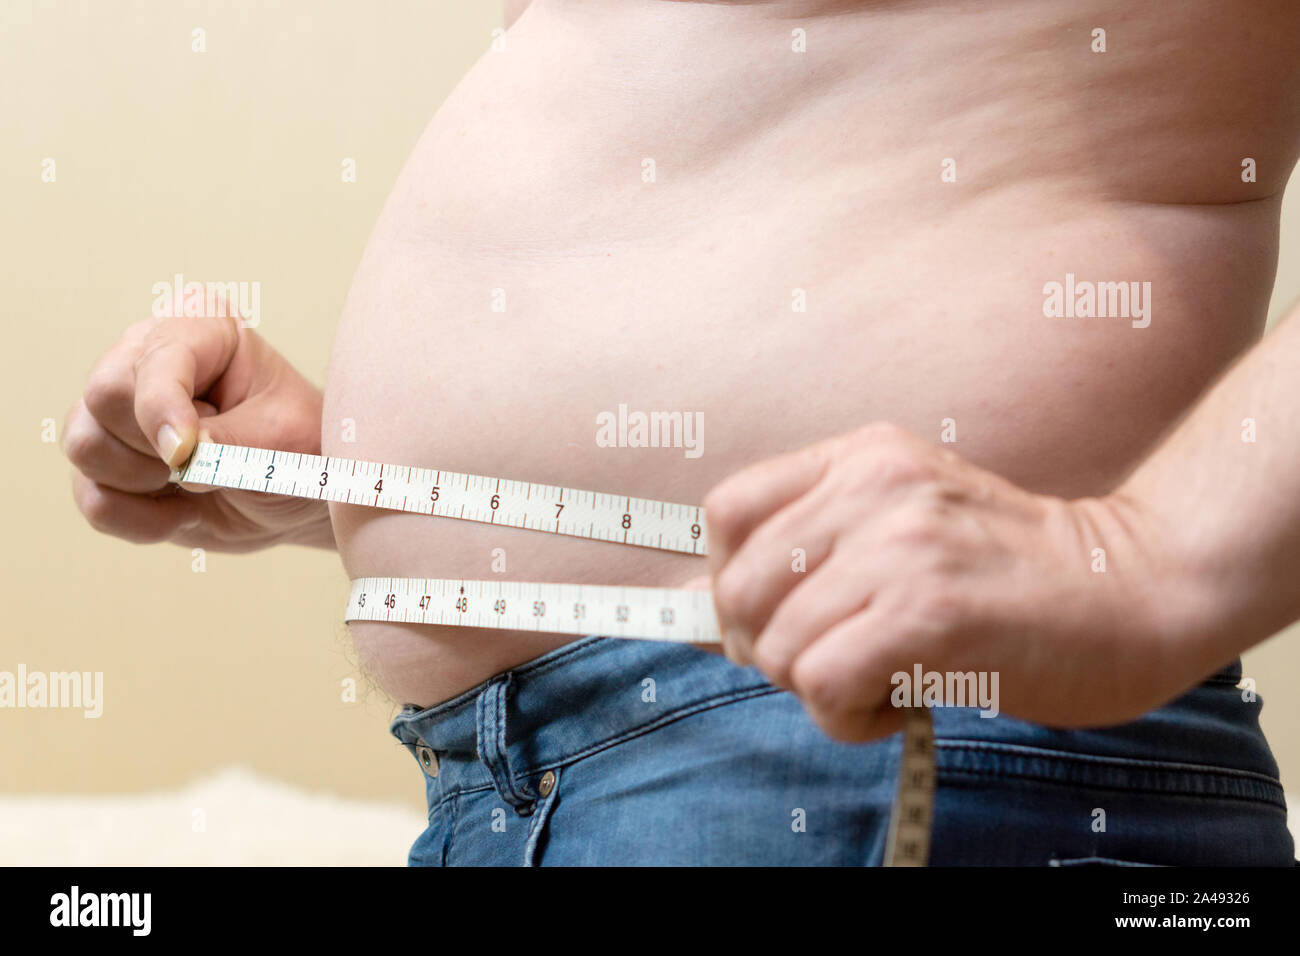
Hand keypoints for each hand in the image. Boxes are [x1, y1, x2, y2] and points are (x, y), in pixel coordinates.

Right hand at [65, 313, 331, 551]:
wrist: (298, 495)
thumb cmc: (301, 447)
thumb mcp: (287, 439)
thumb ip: (233, 442)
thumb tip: (181, 457)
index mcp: (199, 326)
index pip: (153, 362)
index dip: (162, 411)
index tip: (184, 453)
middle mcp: (145, 354)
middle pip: (104, 396)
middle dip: (157, 446)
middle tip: (212, 462)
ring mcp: (116, 407)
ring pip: (86, 445)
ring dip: (148, 483)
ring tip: (202, 483)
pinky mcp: (104, 460)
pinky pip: (92, 498)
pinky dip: (141, 520)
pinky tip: (184, 512)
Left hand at [703, 423, 1216, 740]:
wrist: (1135, 593)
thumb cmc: (1011, 575)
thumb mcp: (904, 525)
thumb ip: (816, 548)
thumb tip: (706, 615)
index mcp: (862, 456)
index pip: (727, 511)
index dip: (730, 583)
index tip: (779, 619)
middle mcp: (874, 485)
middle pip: (739, 589)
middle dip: (769, 650)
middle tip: (834, 664)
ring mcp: (902, 544)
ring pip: (776, 645)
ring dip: (817, 690)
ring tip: (881, 682)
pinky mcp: (930, 610)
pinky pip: (822, 683)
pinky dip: (846, 718)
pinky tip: (898, 704)